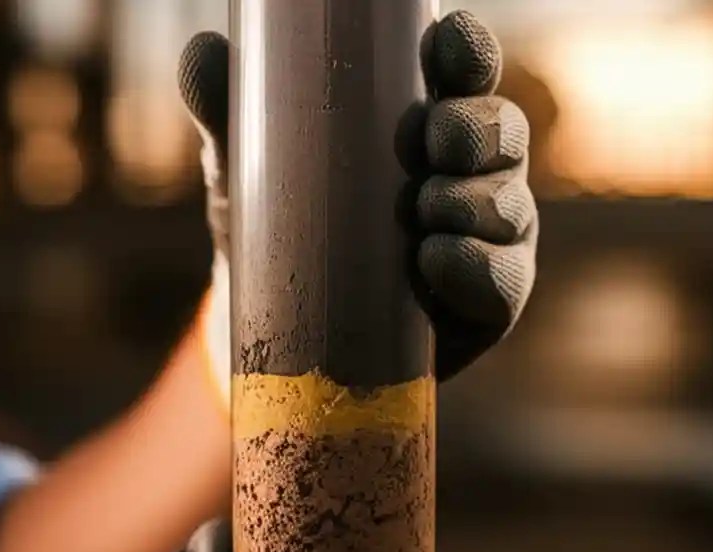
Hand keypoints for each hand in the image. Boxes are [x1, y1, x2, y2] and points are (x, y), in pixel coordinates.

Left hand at [179, 10, 536, 381]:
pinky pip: (504, 280)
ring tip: (423, 210)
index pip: (465, 70)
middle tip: (430, 140)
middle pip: (501, 129)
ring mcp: (489, 237)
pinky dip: (475, 265)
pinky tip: (436, 258)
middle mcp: (471, 171)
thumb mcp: (247, 171)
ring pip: (510, 203)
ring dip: (472, 200)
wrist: (285, 342)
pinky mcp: (490, 303)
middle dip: (473, 128)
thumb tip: (202, 49)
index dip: (468, 50)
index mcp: (426, 120)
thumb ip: (227, 111)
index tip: (445, 47)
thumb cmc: (280, 233)